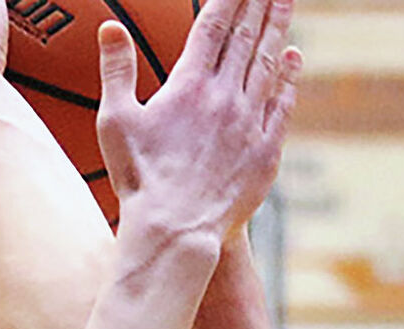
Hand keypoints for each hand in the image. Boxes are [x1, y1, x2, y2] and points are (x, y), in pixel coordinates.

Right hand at [96, 0, 301, 240]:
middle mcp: (224, 98)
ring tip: (285, 1)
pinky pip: (280, 106)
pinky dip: (288, 78)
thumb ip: (116, 71)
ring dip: (279, 28)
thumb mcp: (116, 122)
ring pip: (268, 65)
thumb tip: (110, 29)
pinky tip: (293, 58)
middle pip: (247, 38)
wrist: (176, 232)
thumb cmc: (140, 180)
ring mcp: (248, 123)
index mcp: (188, 86)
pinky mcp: (264, 152)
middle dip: (260, 3)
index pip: (214, 25)